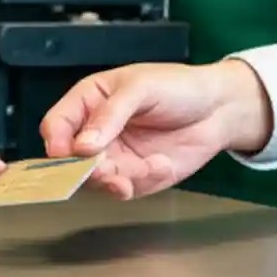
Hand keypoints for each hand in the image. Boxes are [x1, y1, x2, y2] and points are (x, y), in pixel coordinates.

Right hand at [40, 60, 272, 199]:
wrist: (219, 109)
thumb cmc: (178, 86)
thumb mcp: (141, 88)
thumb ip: (110, 115)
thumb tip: (82, 146)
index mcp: (89, 102)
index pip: (57, 125)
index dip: (57, 142)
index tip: (67, 154)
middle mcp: (96, 132)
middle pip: (70, 161)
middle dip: (87, 169)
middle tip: (106, 171)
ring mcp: (114, 157)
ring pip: (95, 181)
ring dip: (115, 180)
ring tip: (142, 169)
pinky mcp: (135, 177)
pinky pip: (125, 189)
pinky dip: (141, 182)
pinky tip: (161, 165)